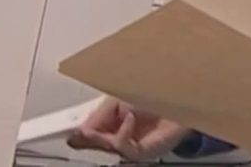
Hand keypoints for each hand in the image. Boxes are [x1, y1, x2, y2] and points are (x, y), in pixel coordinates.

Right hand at [66, 96, 190, 160]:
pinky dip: (123, 133)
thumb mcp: (119, 100)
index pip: (93, 132)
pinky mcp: (145, 152)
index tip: (69, 131)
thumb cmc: (157, 96)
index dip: (80, 133)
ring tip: (96, 128)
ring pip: (110, 147)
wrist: (181, 98)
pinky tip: (128, 119)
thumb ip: (100, 114)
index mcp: (115, 123)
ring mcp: (134, 147)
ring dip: (102, 137)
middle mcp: (124, 137)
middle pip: (98, 144)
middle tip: (77, 133)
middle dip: (87, 138)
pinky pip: (126, 147)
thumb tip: (82, 128)